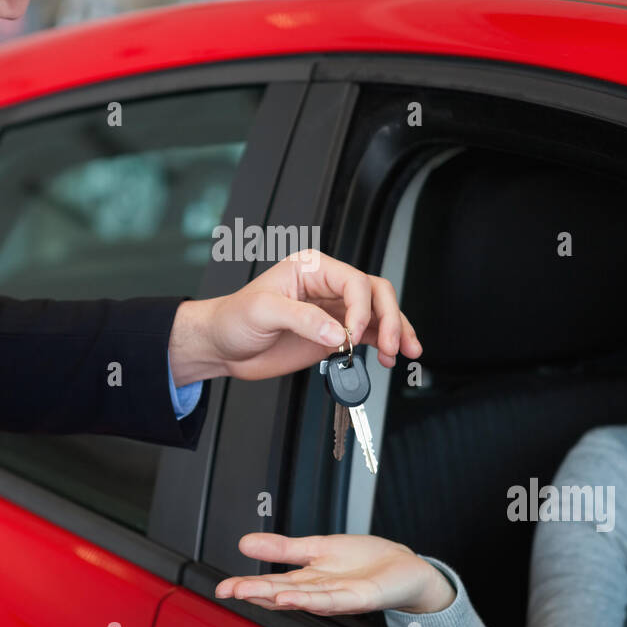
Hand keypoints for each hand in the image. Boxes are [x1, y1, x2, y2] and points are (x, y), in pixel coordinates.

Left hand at [168, 250, 422, 386]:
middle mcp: (328, 287)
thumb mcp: (262, 312)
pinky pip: (369, 335)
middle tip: (391, 344)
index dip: (361, 308)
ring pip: (378, 313)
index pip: (354, 281)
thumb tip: (338, 334)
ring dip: (396, 331)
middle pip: (375, 293)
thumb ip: (302, 319)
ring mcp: (334, 312)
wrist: (222, 347)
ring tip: (404, 351)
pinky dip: (384, 345)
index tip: (353, 335)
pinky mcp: (334, 335)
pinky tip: (390, 357)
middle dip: (389, 318)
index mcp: (312, 269)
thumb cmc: (233, 319)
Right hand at [214, 532, 456, 615]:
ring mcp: (339, 597)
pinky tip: (292, 597)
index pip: (272, 584)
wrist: (404, 569)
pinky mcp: (360, 597)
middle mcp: (320, 593)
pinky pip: (333, 600)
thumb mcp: (317, 547)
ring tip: (252, 592)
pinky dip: (311, 599)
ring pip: (303, 598)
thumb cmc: (365, 561)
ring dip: (276, 597)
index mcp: (308, 580)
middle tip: (228, 590)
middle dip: (254, 592)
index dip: (247, 585)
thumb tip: (245, 542)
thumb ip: (282, 547)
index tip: (222, 587)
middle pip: (282, 593)